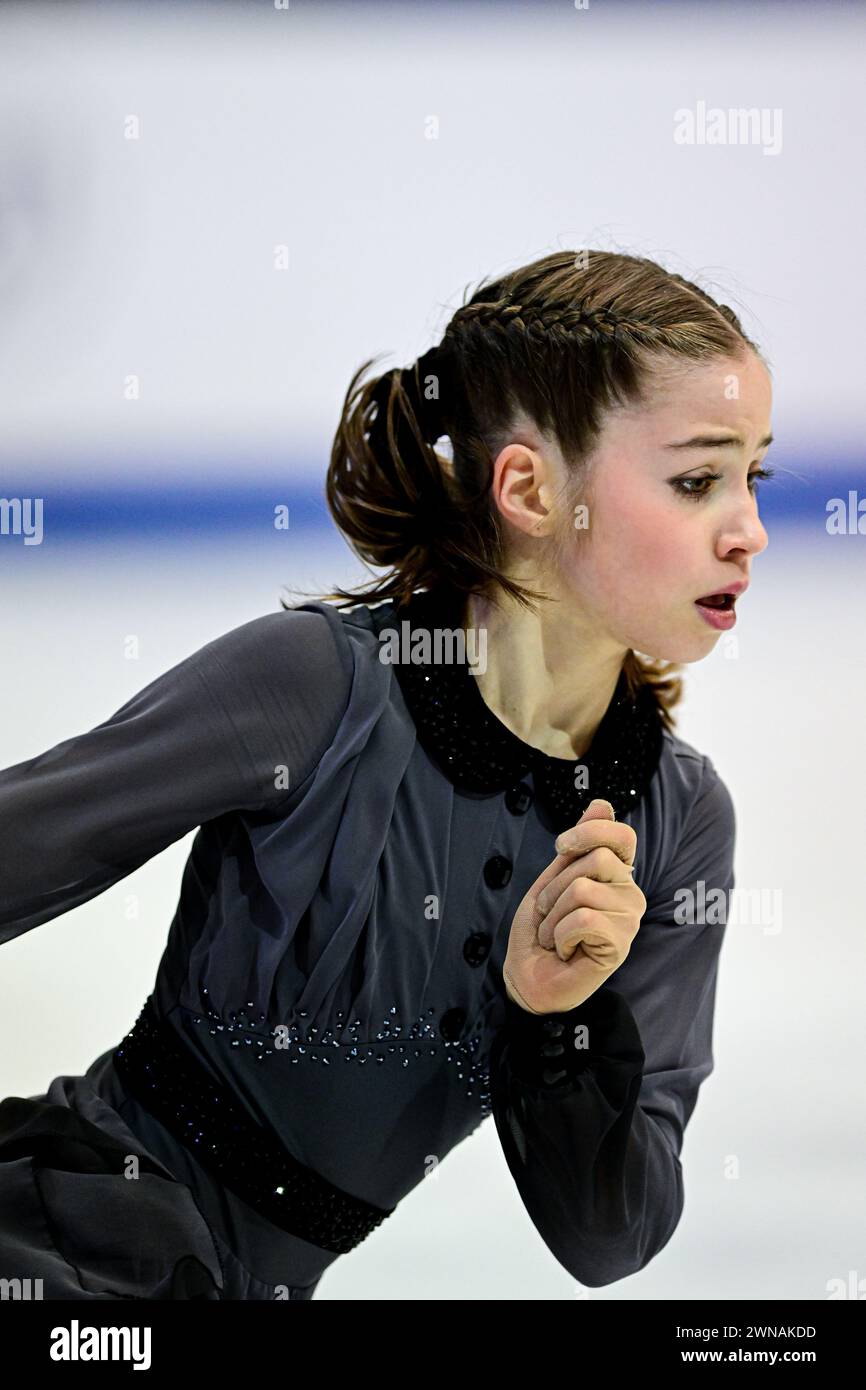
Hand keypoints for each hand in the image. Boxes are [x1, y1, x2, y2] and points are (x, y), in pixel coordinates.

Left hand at [502, 799, 645, 1014]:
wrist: (528, 977)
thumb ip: (578, 845)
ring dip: (553, 915)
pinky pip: (584, 918)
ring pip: (583, 890)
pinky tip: (565, 949)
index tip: (561, 848)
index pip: (621, 835)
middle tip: (549, 912)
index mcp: (616, 874)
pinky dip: (560, 934)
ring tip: (555, 935)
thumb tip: (601, 803)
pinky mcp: (621, 945)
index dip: (588, 832)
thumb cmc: (540, 930)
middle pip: (596, 859)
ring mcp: (630, 919)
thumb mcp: (552, 879)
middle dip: (555, 885)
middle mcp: (630, 893)